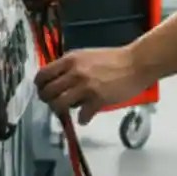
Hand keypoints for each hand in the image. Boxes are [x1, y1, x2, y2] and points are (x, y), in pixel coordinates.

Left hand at [35, 47, 152, 124]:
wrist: (136, 63)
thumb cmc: (113, 59)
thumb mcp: (86, 56)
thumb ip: (71, 67)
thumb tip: (58, 83)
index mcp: (70, 60)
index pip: (42, 75)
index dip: (40, 86)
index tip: (44, 91)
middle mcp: (74, 72)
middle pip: (47, 92)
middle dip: (48, 101)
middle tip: (55, 103)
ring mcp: (85, 86)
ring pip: (59, 105)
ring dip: (61, 111)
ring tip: (68, 110)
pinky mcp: (97, 99)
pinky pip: (81, 116)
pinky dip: (82, 119)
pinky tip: (86, 116)